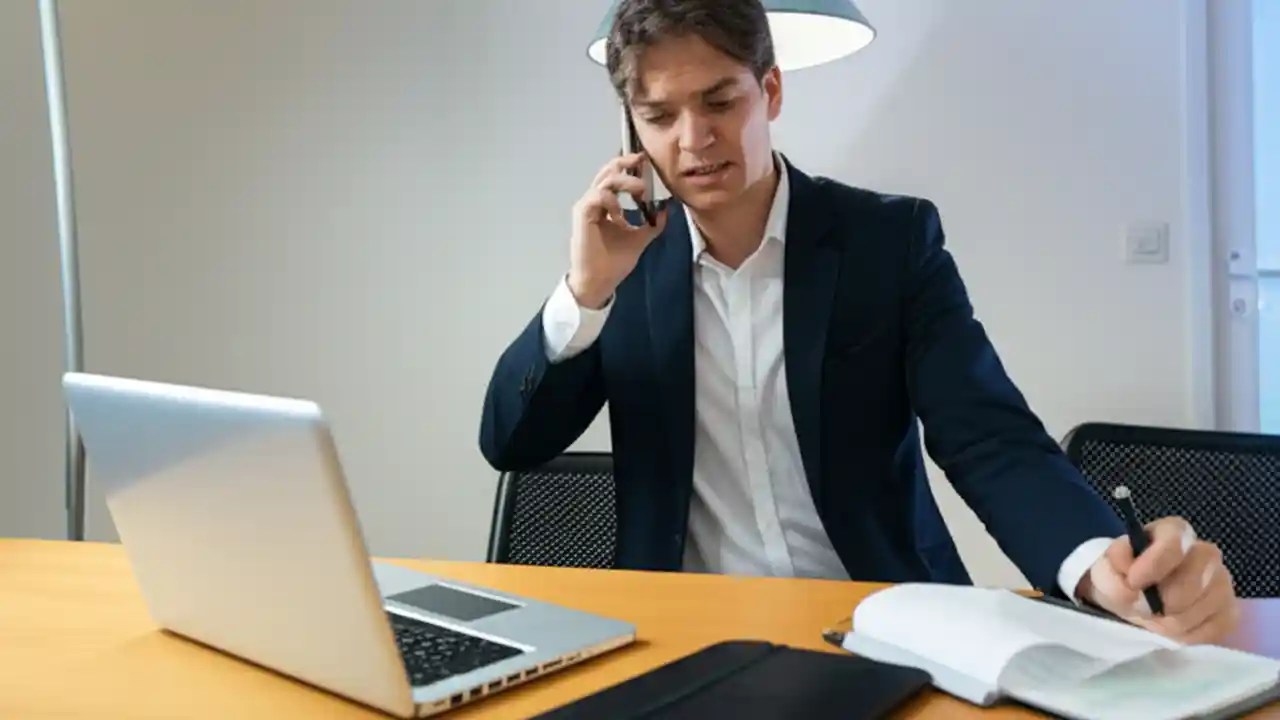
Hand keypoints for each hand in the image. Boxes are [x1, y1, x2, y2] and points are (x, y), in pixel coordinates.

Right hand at [567, 152, 669, 308]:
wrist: (599, 282)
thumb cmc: (613, 262)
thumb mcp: (640, 238)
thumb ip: (653, 224)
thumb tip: (667, 209)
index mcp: (605, 205)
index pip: (614, 177)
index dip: (628, 166)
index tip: (644, 162)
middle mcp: (593, 202)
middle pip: (607, 171)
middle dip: (625, 162)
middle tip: (641, 161)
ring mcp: (586, 206)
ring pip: (604, 180)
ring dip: (625, 182)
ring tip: (640, 192)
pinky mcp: (582, 214)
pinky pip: (598, 195)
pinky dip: (612, 201)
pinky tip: (620, 216)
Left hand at [1078, 517, 1239, 643]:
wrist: (1135, 599)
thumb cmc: (1122, 577)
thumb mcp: (1105, 569)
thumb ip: (1112, 572)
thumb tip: (1131, 586)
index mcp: (1174, 532)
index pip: (1174, 544)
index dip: (1152, 565)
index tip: (1133, 583)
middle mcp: (1206, 553)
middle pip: (1192, 583)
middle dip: (1160, 603)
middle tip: (1141, 609)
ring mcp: (1222, 583)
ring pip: (1199, 610)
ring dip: (1169, 622)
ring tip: (1153, 619)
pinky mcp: (1229, 613)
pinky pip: (1211, 631)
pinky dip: (1185, 636)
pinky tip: (1171, 629)